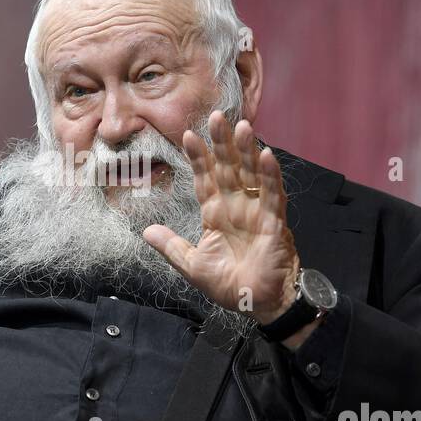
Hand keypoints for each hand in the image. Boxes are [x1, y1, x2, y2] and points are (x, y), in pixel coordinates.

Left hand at [143, 110, 300, 325]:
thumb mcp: (192, 266)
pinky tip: (266, 155)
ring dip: (247, 151)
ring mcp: (257, 212)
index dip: (198, 157)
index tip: (186, 135)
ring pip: (252, 174)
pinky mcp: (275, 222)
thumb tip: (146, 232)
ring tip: (243, 126)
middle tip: (216, 115)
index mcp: (216, 214)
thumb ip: (172, 246)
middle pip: (228, 168)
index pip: (205, 179)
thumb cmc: (230, 286)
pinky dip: (270, 175)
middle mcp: (237, 207)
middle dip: (222, 143)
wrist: (258, 305)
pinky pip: (273, 195)